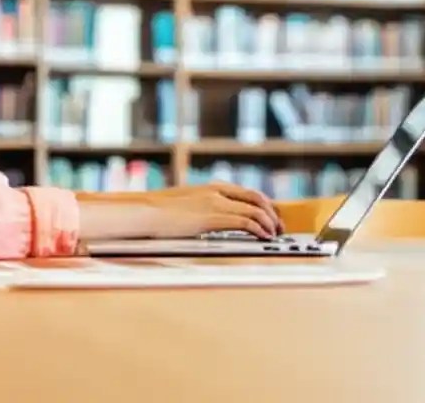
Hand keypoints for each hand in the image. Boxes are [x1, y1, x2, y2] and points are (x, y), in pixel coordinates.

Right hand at [144, 183, 282, 239]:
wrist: (145, 211)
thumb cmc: (159, 212)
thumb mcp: (186, 205)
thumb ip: (202, 208)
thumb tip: (209, 221)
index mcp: (213, 187)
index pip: (248, 193)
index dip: (265, 205)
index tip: (272, 216)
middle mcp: (217, 192)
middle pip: (257, 199)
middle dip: (272, 213)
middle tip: (279, 227)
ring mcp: (215, 203)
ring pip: (254, 209)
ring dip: (269, 223)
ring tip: (274, 235)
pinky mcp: (212, 217)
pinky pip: (244, 221)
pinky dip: (258, 229)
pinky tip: (262, 237)